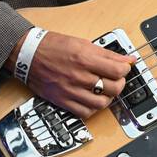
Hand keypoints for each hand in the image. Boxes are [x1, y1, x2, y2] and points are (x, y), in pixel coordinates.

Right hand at [5, 30, 136, 118]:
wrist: (28, 54)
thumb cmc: (54, 46)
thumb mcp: (83, 43)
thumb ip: (107, 53)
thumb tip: (128, 59)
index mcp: (85, 59)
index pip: (118, 70)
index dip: (126, 69)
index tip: (124, 68)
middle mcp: (79, 76)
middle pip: (113, 88)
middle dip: (120, 83)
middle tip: (116, 79)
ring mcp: (71, 91)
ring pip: (101, 104)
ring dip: (108, 98)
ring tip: (105, 90)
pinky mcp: (63, 101)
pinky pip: (85, 113)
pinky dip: (93, 109)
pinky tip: (92, 100)